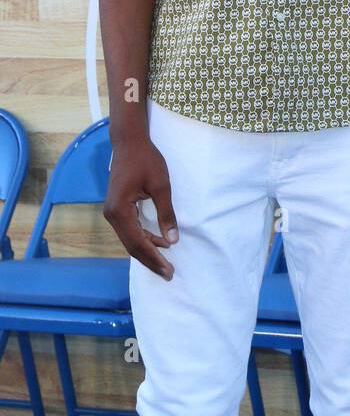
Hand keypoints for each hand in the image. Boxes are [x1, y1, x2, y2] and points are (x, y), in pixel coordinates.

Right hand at [103, 137, 178, 278]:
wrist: (129, 142)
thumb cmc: (146, 160)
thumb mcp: (161, 186)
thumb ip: (166, 214)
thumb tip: (172, 240)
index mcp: (120, 211)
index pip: (138, 242)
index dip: (154, 258)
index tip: (168, 270)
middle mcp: (111, 215)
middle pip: (131, 246)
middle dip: (150, 261)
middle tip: (169, 274)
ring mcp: (112, 212)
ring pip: (130, 240)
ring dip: (147, 251)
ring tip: (166, 263)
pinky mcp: (117, 208)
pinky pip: (130, 230)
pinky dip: (143, 239)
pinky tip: (159, 243)